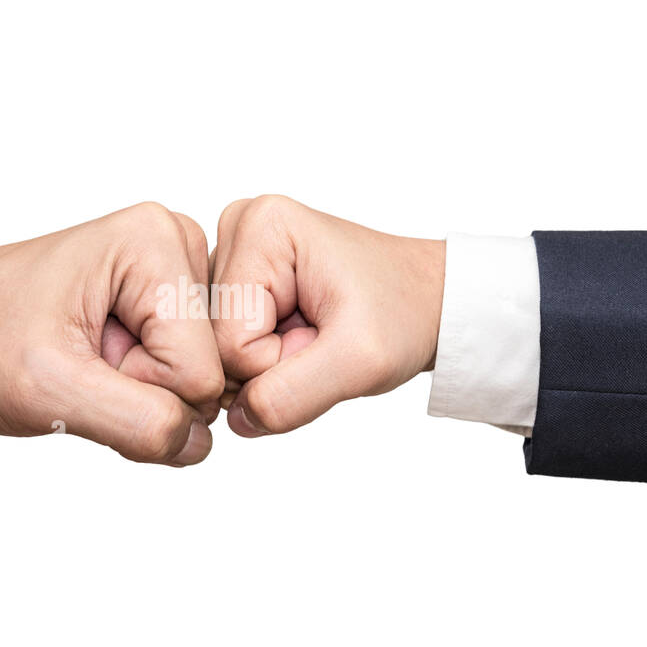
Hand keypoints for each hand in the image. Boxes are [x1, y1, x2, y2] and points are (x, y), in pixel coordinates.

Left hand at [0, 203, 223, 465]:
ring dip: (138, 394)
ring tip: (83, 361)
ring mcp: (173, 275)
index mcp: (154, 243)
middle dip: (143, 392)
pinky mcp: (165, 303)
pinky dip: (137, 388)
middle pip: (205, 371)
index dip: (139, 390)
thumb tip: (199, 442)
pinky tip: (97, 362)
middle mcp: (175, 246)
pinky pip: (181, 376)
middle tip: (80, 365)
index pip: (199, 370)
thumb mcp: (49, 389)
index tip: (80, 360)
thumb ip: (138, 422)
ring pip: (195, 379)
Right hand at [211, 195, 444, 435]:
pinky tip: (302, 332)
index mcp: (260, 226)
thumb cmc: (405, 313)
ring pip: (219, 348)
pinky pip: (229, 343)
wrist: (430, 299)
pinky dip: (267, 355)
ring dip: (270, 361)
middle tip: (321, 338)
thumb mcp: (360, 362)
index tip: (323, 337)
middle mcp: (237, 227)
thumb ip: (292, 396)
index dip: (276, 362)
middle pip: (215, 342)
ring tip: (316, 332)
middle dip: (270, 362)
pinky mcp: (238, 277)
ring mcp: (234, 252)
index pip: (228, 340)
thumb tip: (236, 420)